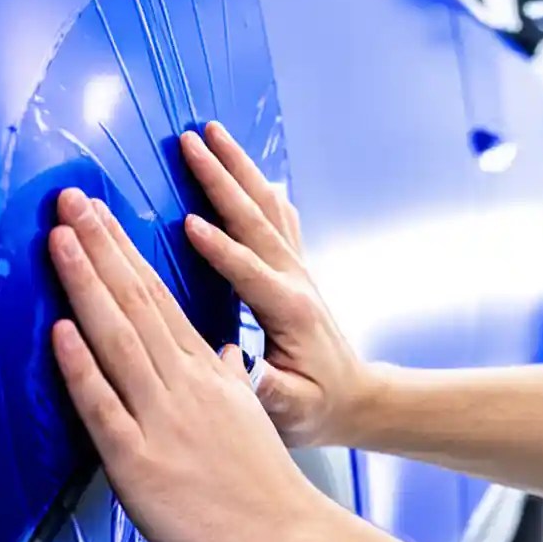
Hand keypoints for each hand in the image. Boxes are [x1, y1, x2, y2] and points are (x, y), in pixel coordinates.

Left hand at [47, 187, 327, 541]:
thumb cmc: (261, 485)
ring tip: (61, 237)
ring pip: (118, 337)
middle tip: (70, 197)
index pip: (157, 294)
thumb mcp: (249, 413)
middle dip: (99, 244)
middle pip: (135, 300)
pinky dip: (80, 365)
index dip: (122, 250)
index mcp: (205, 369)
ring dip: (87, 283)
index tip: (98, 213)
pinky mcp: (139, 462)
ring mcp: (161, 418)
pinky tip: (60, 328)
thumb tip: (223, 349)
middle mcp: (183, 382)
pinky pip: (103, 405)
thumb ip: (228, 376)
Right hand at [180, 122, 370, 447]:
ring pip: (264, 206)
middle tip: (188, 143)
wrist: (356, 400)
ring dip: (236, 167)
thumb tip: (240, 371)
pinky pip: (276, 217)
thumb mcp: (292, 409)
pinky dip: (259, 187)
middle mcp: (294, 281)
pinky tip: (250, 169)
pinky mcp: (294, 270)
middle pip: (254, 220)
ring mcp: (296, 270)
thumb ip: (267, 389)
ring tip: (210, 131)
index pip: (248, 272)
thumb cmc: (317, 409)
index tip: (186, 223)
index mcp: (287, 312)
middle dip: (220, 178)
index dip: (219, 249)